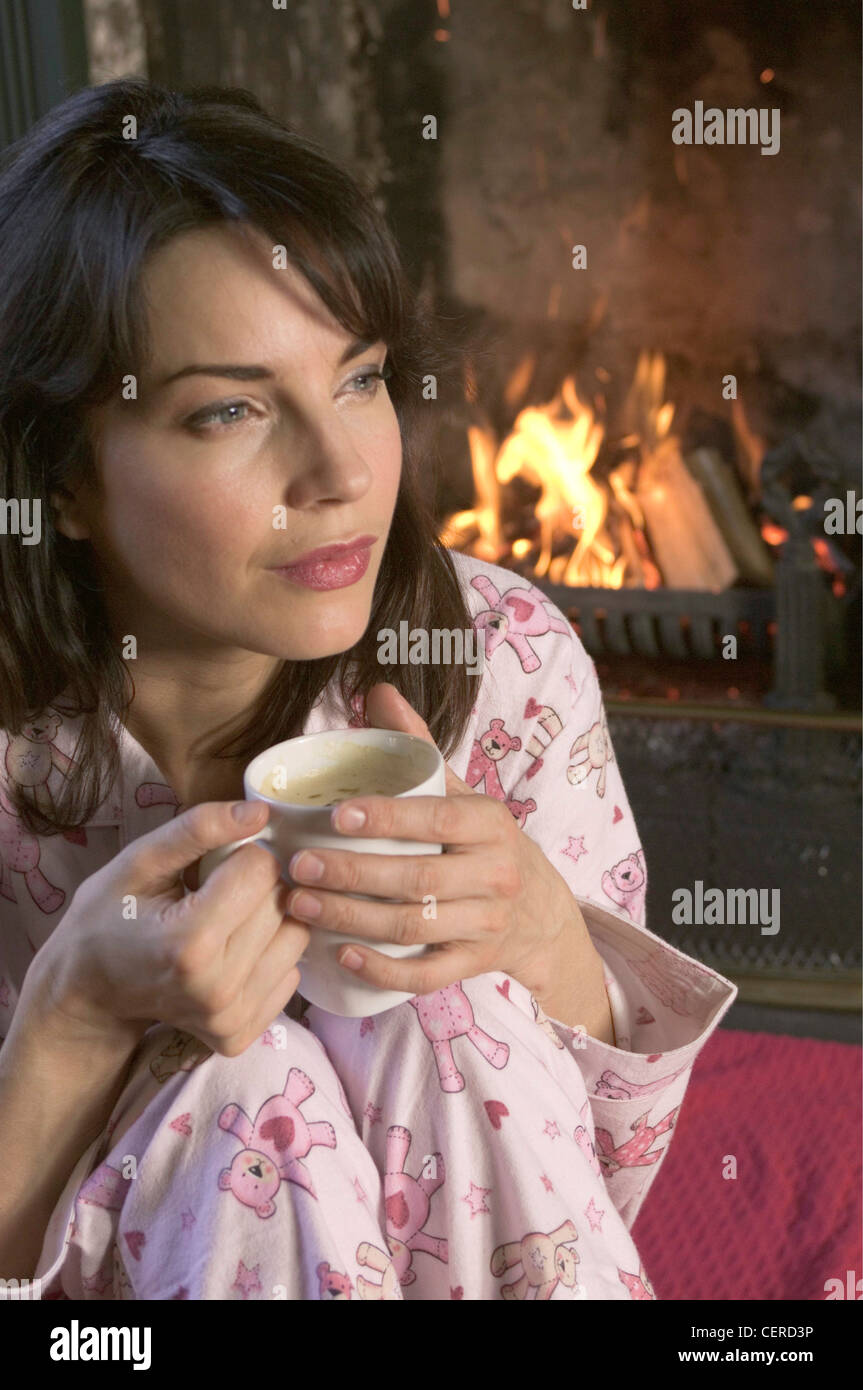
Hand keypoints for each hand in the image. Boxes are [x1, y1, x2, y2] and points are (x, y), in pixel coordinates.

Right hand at [32, 801, 309, 1056]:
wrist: (89, 992)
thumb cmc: (108, 918)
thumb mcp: (138, 862)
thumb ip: (198, 830)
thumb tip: (260, 812)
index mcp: (190, 942)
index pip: (261, 868)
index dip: (239, 854)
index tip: (209, 867)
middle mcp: (217, 988)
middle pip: (280, 902)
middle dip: (256, 884)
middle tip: (213, 893)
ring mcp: (230, 1018)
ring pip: (296, 936)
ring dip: (269, 919)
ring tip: (223, 922)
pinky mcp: (241, 1035)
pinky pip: (290, 972)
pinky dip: (267, 955)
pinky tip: (230, 954)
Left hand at [283, 682, 594, 1003]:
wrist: (540, 913)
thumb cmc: (481, 842)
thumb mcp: (461, 793)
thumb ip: (418, 745)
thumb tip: (377, 691)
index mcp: (490, 824)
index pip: (438, 818)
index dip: (388, 818)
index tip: (336, 815)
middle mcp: (495, 874)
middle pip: (419, 878)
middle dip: (352, 873)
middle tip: (297, 866)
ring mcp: (486, 925)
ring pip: (415, 926)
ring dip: (352, 918)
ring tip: (300, 904)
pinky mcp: (473, 965)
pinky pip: (426, 975)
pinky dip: (383, 969)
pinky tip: (341, 954)